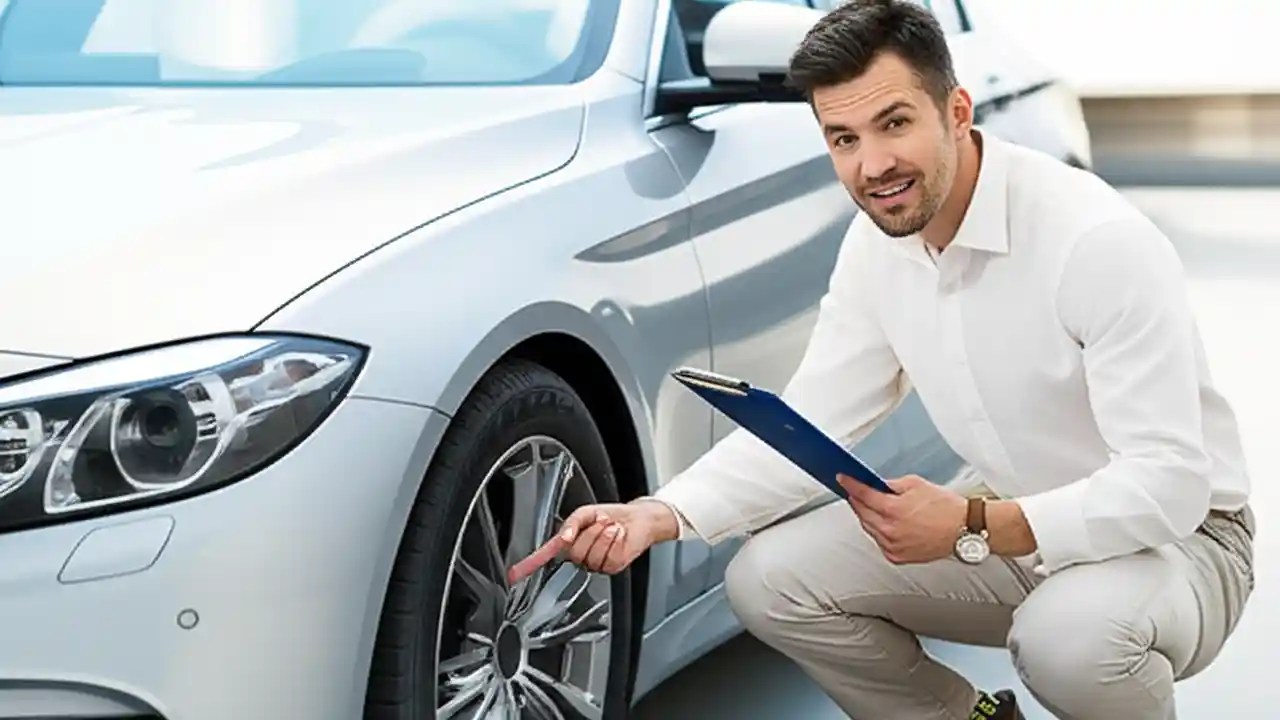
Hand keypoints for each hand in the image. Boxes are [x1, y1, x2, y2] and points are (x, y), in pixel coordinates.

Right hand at [507, 499, 678, 583]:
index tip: (515, 573)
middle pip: (575, 552)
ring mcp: (596, 565)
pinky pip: (609, 557)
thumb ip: (571, 523)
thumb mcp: (586, 513)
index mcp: (569, 544)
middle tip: (600, 522)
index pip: (546, 557)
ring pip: (593, 555)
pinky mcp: (613, 568)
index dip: (530, 565)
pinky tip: (619, 536)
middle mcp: (580, 558)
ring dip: (604, 535)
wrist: (637, 520)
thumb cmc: (610, 516)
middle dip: (590, 533)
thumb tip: (563, 538)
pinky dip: (616, 542)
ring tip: (611, 528)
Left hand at [837, 473, 966, 564]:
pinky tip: (882, 523)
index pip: (862, 495)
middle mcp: (890, 530)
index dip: (850, 484)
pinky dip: (878, 532)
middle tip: (854, 491)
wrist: (963, 529)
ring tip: (868, 505)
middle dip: (856, 500)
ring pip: (869, 528)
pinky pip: (880, 542)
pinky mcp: (897, 557)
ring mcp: (893, 546)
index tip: (842, 478)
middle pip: (862, 513)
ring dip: (866, 516)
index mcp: (893, 510)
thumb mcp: (916, 484)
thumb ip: (891, 484)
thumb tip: (877, 484)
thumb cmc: (946, 508)